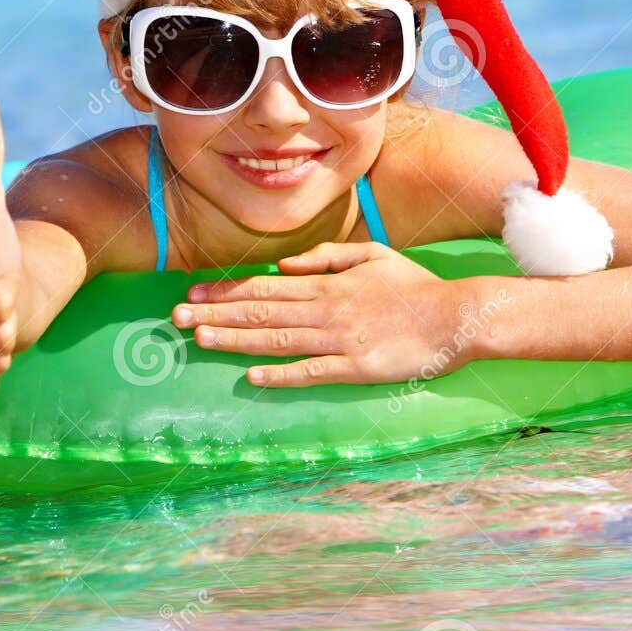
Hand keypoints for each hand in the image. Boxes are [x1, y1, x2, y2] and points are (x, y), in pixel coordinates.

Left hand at [170, 241, 479, 387]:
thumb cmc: (414, 287)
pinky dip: (280, 374)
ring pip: (277, 339)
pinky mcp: (357, 368)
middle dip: (216, 314)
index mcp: (328, 284)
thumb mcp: (372, 255)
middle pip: (262, 311)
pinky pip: (312, 371)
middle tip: (176, 318)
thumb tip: (283, 264)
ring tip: (200, 341)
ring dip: (236, 339)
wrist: (455, 317)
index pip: (266, 286)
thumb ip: (326, 257)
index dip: (226, 291)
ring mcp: (340, 340)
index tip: (193, 294)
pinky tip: (252, 375)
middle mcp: (326, 310)